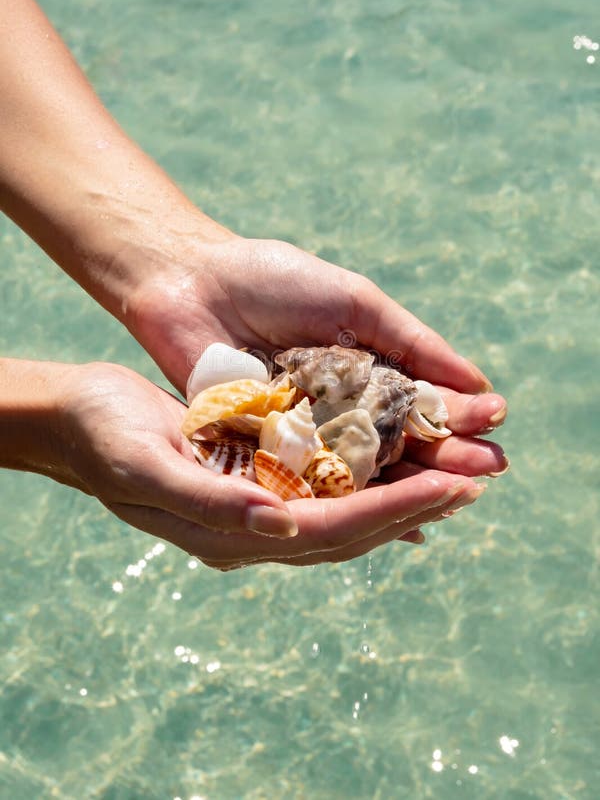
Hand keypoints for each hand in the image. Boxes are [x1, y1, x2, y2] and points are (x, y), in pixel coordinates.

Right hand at [55, 362, 486, 568]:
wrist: (76, 419)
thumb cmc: (102, 438)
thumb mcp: (146, 465)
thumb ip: (210, 502)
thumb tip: (279, 525)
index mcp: (231, 535)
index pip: (332, 529)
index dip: (396, 511)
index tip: (452, 487)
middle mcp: (253, 529)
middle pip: (352, 525)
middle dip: (416, 504)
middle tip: (477, 479)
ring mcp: (255, 506)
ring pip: (345, 507)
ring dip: (401, 492)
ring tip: (452, 472)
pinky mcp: (253, 476)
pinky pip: (323, 483)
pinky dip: (366, 474)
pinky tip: (395, 462)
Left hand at [128, 236, 508, 481]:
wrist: (190, 281)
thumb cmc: (273, 280)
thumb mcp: (355, 302)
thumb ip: (410, 341)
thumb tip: (476, 380)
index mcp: (363, 370)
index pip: (419, 402)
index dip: (456, 416)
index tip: (494, 428)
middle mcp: (338, 407)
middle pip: (399, 444)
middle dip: (444, 456)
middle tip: (487, 472)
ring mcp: (302, 433)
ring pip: (360, 471)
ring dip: (406, 486)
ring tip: (451, 498)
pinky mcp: (261, 451)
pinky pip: (308, 485)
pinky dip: (345, 504)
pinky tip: (385, 524)